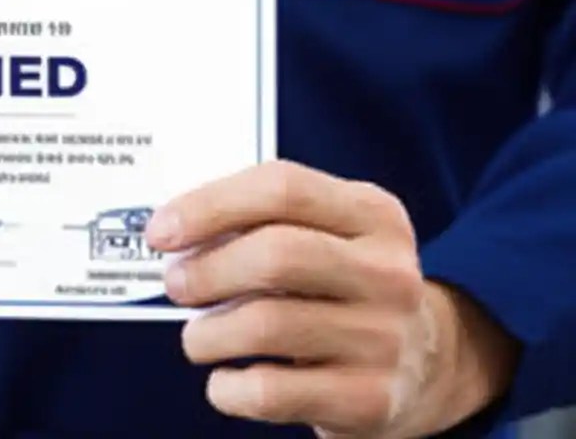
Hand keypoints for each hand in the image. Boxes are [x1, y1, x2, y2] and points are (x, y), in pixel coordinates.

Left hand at [147, 160, 516, 437]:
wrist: (426, 363)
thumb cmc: (340, 287)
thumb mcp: (324, 234)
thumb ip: (259, 222)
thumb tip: (173, 234)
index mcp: (372, 213)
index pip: (282, 187)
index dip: (209, 206)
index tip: (160, 231)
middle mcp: (387, 272)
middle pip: (276, 254)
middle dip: (207, 270)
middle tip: (177, 285)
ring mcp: (384, 337)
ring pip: (266, 325)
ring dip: (207, 334)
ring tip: (198, 338)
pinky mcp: (370, 399)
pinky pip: (272, 391)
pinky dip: (228, 388)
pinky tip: (225, 380)